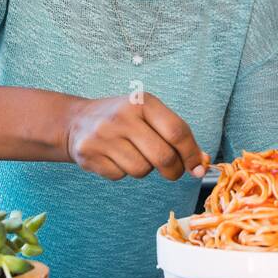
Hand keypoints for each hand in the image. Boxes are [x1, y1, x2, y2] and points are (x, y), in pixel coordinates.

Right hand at [65, 93, 208, 181]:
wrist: (76, 121)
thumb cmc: (123, 119)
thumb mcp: (148, 114)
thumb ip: (175, 134)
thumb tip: (200, 163)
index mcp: (142, 102)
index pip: (177, 132)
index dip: (192, 154)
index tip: (198, 168)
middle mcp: (122, 116)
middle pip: (163, 156)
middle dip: (174, 170)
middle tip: (172, 171)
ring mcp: (103, 136)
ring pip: (141, 170)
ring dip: (145, 168)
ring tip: (135, 154)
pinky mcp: (89, 154)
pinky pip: (120, 175)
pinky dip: (123, 171)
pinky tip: (115, 157)